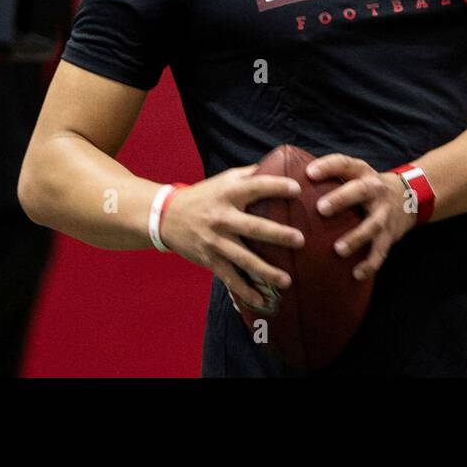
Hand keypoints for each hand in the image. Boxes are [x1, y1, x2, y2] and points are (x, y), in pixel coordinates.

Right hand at [157, 166, 306, 310]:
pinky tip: (262, 301)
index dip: (276, 186)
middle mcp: (222, 218)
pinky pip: (230, 278)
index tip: (297, 189)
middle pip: (253, 227)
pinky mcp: (210, 259)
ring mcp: (216, 241)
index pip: (255, 187)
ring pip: (244, 259)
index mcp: (228, 194)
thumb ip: (250, 174)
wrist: (166, 216)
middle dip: (278, 235)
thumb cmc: (204, 195)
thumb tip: (281, 166)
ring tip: (287, 280)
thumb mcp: (224, 179)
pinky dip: (246, 291)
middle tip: (300, 240)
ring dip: (266, 271)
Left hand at [306, 154, 417, 280]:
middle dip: (342, 199)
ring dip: (356, 237)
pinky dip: (370, 264)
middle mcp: (375, 191)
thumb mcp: (355, 175)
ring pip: (372, 226)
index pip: (345, 164)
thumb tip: (288, 182)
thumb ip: (330, 177)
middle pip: (360, 191)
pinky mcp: (389, 235)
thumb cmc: (367, 187)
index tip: (309, 173)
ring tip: (338, 249)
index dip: (328, 166)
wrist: (410, 197)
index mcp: (362, 173)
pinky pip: (380, 252)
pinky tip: (356, 274)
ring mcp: (384, 214)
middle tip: (321, 209)